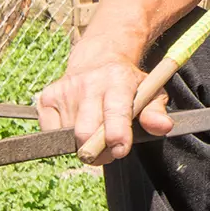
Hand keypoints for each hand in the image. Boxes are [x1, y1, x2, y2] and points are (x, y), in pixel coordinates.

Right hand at [36, 51, 170, 165]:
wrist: (99, 59)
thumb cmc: (128, 84)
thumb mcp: (150, 92)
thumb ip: (156, 112)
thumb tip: (162, 126)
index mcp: (118, 80)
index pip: (115, 112)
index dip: (117, 136)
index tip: (120, 150)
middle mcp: (89, 82)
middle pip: (86, 132)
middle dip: (99, 151)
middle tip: (109, 150)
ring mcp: (65, 89)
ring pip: (70, 136)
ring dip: (84, 144)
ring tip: (96, 132)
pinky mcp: (47, 97)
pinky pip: (52, 132)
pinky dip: (65, 136)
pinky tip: (78, 122)